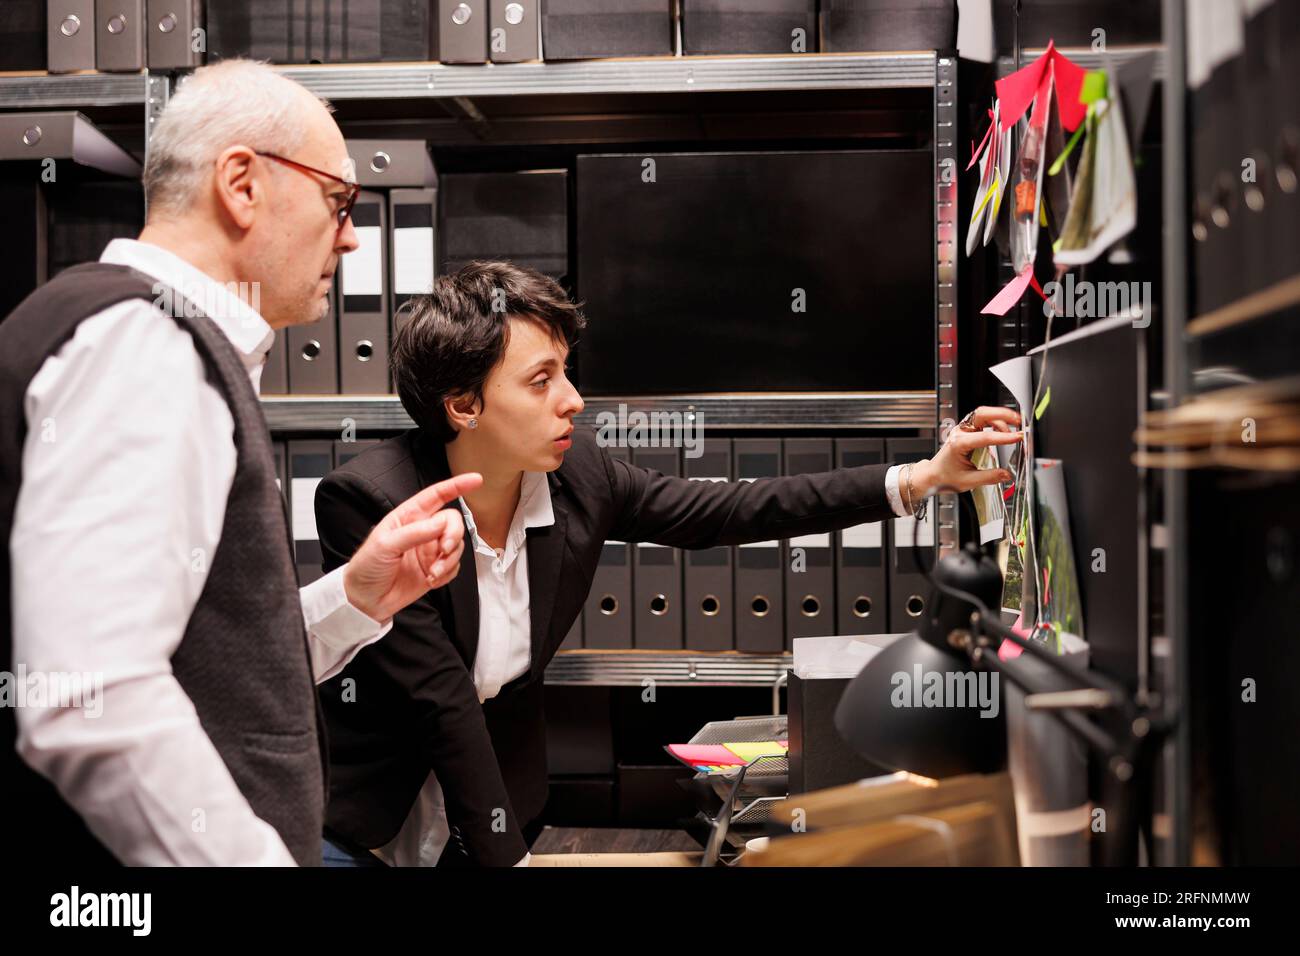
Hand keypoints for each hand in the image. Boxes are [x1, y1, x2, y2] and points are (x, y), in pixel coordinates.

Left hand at [342, 472, 483, 623]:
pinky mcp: (435, 569)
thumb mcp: (385, 545)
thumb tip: (441, 523)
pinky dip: (447, 573)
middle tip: (444, 548)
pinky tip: (431, 579)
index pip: (436, 495)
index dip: (457, 486)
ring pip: (456, 546)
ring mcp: (430, 551)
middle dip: (453, 534)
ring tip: (432, 572)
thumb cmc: (366, 567)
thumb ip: (415, 532)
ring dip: (449, 559)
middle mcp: (422, 531)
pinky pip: (455, 567)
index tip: (476, 480)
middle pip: (452, 522)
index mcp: (408, 517)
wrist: (365, 601)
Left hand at [912, 406, 1022, 495]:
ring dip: (1000, 417)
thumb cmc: (945, 477)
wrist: (934, 475)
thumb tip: (1007, 474)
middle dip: (1002, 414)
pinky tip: (1004, 430)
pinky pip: (984, 420)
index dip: (1003, 437)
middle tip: (1019, 421)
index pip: (984, 437)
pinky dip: (996, 422)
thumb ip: (989, 477)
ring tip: (1015, 427)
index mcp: (958, 444)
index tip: (1017, 437)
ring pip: (983, 414)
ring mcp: (963, 430)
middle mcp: (960, 433)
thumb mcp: (968, 481)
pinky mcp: (968, 431)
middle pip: (982, 414)